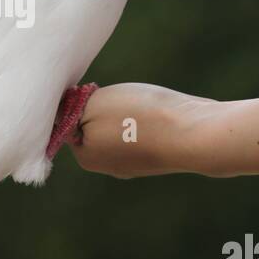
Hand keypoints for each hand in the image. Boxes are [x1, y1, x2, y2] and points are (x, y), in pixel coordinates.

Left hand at [70, 82, 211, 178]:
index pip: (69, 122)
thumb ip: (72, 109)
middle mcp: (107, 166)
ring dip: (126, 110)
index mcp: (86, 156)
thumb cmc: (140, 118)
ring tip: (141, 105)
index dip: (80, 101)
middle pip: (93, 126)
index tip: (96, 92)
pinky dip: (147, 117)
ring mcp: (134, 163)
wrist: (194, 135)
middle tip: (120, 98)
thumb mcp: (94, 105)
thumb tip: (64, 114)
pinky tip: (157, 113)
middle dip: (103, 107)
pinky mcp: (158, 155)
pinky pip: (142, 130)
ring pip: (119, 126)